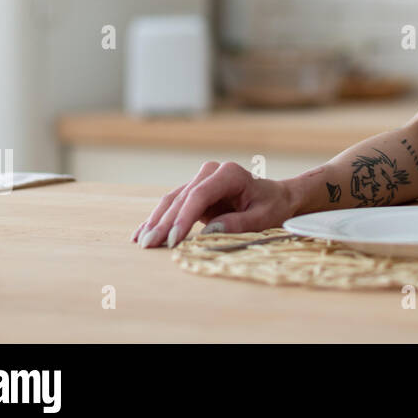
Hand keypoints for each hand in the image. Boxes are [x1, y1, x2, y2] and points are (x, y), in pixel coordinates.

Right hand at [131, 160, 297, 248]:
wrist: (275, 197)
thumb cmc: (272, 206)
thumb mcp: (263, 218)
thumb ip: (238, 224)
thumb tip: (209, 233)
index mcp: (230, 173)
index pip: (200, 194)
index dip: (184, 217)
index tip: (174, 239)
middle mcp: (212, 172)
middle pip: (182, 198)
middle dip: (165, 223)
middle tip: (149, 245)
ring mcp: (201, 180)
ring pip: (172, 200)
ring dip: (156, 222)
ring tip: (141, 242)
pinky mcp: (194, 191)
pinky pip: (173, 205)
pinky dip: (158, 219)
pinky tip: (141, 233)